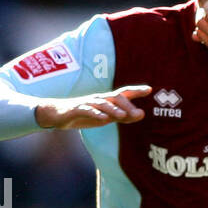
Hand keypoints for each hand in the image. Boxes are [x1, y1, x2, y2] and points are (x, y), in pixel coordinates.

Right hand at [35, 84, 151, 129]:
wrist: (58, 114)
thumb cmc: (85, 114)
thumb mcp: (106, 117)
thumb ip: (123, 116)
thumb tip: (142, 114)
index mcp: (107, 100)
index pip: (124, 92)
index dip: (136, 90)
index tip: (149, 89)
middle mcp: (99, 98)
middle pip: (115, 97)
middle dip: (128, 105)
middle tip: (140, 113)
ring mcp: (88, 103)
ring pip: (103, 103)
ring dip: (114, 109)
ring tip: (124, 116)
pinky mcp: (77, 109)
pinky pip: (88, 110)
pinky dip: (96, 113)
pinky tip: (104, 118)